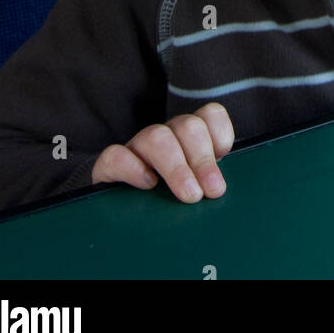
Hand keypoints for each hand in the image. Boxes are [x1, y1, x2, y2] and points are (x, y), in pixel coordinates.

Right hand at [91, 103, 233, 201]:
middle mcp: (165, 137)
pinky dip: (133, 168)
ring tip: (189, 194)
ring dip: (176, 166)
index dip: (219, 131)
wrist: (120, 216)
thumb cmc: (167, 202)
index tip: (225, 155)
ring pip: (155, 137)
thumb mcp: (195, 189)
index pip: (209, 116)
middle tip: (212, 191)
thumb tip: (220, 191)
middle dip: (202, 158)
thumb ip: (208, 183)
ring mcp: (136, 148)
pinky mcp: (108, 166)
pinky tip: (148, 185)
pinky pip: (115, 156)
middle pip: (187, 126)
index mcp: (189, 138)